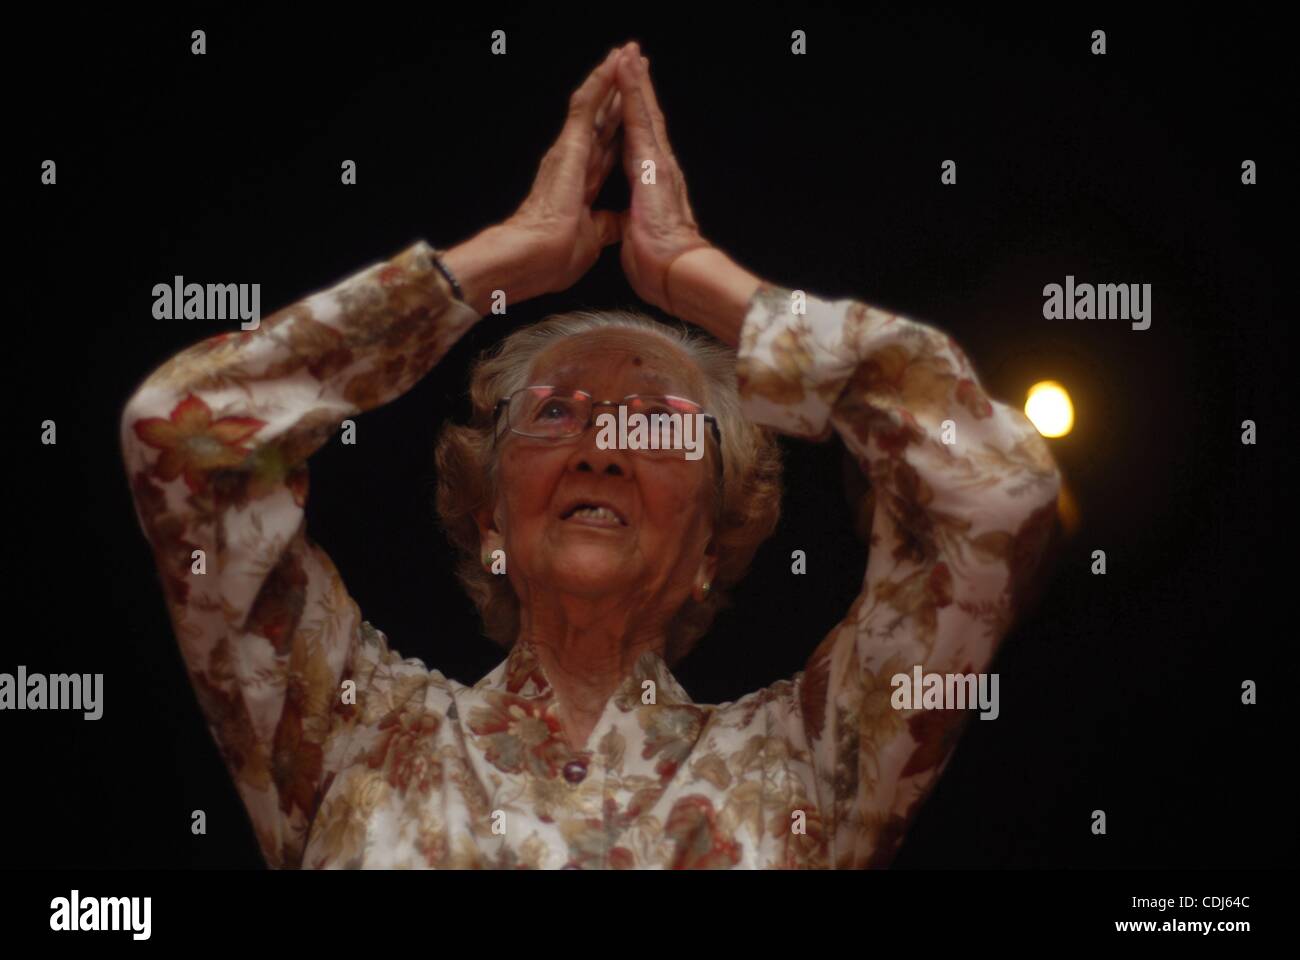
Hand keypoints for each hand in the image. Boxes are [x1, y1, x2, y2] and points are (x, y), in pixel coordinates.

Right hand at [499, 45, 627, 297]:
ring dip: (610, 78)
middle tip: (632, 68)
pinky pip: (585, 105)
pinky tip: (611, 63)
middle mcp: (576, 161)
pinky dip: (599, 83)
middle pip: (603, 120)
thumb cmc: (556, 255)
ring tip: (624, 53)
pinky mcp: (569, 145)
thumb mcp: (593, 238)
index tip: (633, 111)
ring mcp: (571, 151)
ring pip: (593, 105)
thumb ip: (604, 224)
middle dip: (618, 95)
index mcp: (583, 183)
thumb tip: (615, 223)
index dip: (621, 128)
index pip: (607, 147)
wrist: (538, 257)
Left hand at [612, 43, 712, 313]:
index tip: (629, 100)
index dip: (633, 120)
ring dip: (636, 81)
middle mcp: (657, 168)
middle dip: (638, 90)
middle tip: (634, 60)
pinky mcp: (652, 159)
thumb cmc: (660, 264)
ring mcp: (657, 161)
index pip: (638, 145)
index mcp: (650, 186)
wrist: (676, 272)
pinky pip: (638, 117)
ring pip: (643, 112)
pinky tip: (628, 68)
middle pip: (645, 121)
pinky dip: (632, 91)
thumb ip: (638, 225)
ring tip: (630, 53)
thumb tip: (634, 228)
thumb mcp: (641, 239)